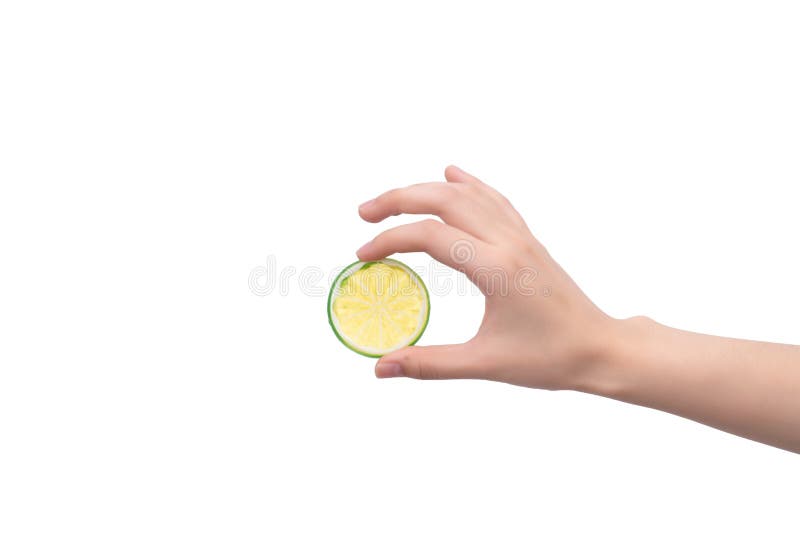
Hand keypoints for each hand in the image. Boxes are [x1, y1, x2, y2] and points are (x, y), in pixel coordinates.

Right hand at [356, 166, 615, 388]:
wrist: (600, 348)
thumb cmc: (550, 358)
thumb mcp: (485, 363)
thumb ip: (429, 363)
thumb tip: (381, 368)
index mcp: (497, 268)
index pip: (431, 236)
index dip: (390, 241)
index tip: (364, 256)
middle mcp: (508, 242)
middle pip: (445, 199)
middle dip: (399, 199)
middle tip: (364, 213)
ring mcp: (520, 236)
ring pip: (467, 193)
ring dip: (426, 189)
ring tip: (392, 200)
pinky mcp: (527, 239)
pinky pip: (493, 199)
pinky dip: (467, 184)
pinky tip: (452, 175)